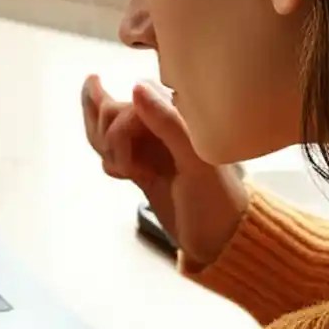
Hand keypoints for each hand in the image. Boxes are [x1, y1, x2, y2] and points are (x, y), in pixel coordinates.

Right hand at [82, 74, 248, 267]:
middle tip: (127, 170)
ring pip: (108, 130)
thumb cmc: (218, 203)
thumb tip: (135, 87)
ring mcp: (152, 145)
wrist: (221, 240)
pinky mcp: (144, 165)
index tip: (128, 166)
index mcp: (180, 115)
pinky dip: (109, 159)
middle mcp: (163, 124)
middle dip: (109, 143)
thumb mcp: (196, 163)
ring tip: (126, 170)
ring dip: (106, 151)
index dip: (118, 134)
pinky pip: (114, 148)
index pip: (128, 107)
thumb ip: (168, 123)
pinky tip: (121, 171)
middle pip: (111, 114)